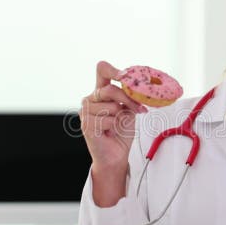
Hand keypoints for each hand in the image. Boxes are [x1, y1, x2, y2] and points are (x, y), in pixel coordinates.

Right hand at [80, 61, 146, 205]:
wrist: (116, 154)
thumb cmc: (121, 132)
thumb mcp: (129, 109)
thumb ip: (129, 97)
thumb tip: (139, 88)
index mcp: (100, 91)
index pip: (102, 70)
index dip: (113, 70)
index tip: (125, 75)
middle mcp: (90, 99)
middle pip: (110, 90)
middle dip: (127, 100)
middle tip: (138, 109)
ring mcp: (86, 111)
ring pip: (110, 106)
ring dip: (121, 116)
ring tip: (118, 125)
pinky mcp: (86, 124)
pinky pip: (107, 119)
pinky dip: (115, 126)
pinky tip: (110, 132)